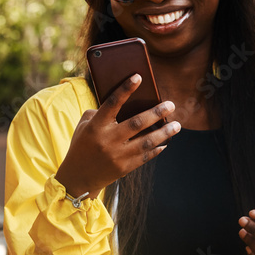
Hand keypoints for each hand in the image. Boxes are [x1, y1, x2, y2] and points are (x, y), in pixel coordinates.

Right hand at [55, 74, 180, 197]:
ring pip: (146, 141)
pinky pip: (145, 157)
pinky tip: (165, 142)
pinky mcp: (124, 168)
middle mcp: (107, 140)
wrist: (77, 177)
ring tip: (177, 125)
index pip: (112, 103)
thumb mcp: (84, 126)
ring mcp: (117, 155)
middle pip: (137, 123)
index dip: (125, 89)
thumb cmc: (82, 146)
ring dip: (164, 133)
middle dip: (156, 113)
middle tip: (171, 105)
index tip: (138, 77)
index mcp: (96, 126)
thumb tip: (125, 105)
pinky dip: (157, 149)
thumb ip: (99, 113)